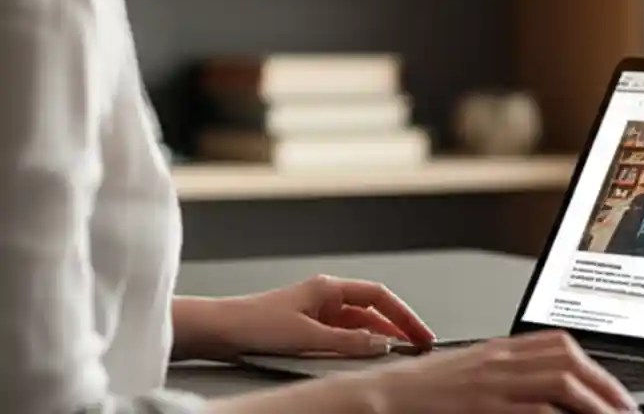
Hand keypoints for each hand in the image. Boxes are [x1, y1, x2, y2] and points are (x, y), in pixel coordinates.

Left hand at [186, 274, 435, 358]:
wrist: (219, 331)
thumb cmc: (255, 324)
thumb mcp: (307, 336)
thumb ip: (348, 342)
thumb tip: (382, 345)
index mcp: (329, 288)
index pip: (379, 297)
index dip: (404, 315)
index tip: (420, 334)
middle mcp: (326, 297)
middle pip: (372, 311)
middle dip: (396, 329)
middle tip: (417, 348)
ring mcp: (316, 313)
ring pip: (358, 326)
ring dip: (377, 340)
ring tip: (396, 357)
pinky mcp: (306, 329)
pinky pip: (341, 337)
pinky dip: (356, 347)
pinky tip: (363, 359)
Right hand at [377, 330, 638, 413]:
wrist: (380, 397)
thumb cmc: (421, 393)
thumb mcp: (469, 376)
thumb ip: (505, 376)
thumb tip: (544, 394)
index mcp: (498, 350)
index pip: (560, 344)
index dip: (595, 367)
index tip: (614, 392)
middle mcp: (499, 359)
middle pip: (568, 360)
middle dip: (605, 386)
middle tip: (625, 412)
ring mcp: (491, 382)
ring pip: (560, 381)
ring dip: (594, 403)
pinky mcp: (480, 405)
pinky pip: (531, 408)